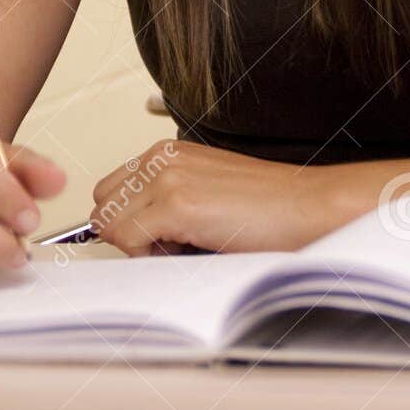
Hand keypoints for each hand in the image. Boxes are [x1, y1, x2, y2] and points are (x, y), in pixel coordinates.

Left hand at [89, 139, 342, 256]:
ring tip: (186, 244)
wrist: (307, 207)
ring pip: (109, 225)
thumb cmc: (267, 207)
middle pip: (102, 208)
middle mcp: (162, 158)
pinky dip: (152, 256)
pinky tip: (191, 247)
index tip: (159, 237)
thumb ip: (162, 201)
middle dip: (128, 234)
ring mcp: (167, 177)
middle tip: (173, 244)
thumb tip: (127, 232)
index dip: (129, 224)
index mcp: (167, 152)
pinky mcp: (177, 203)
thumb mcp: (203, 192)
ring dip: (140, 247)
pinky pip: (129, 240)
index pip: (109, 193)